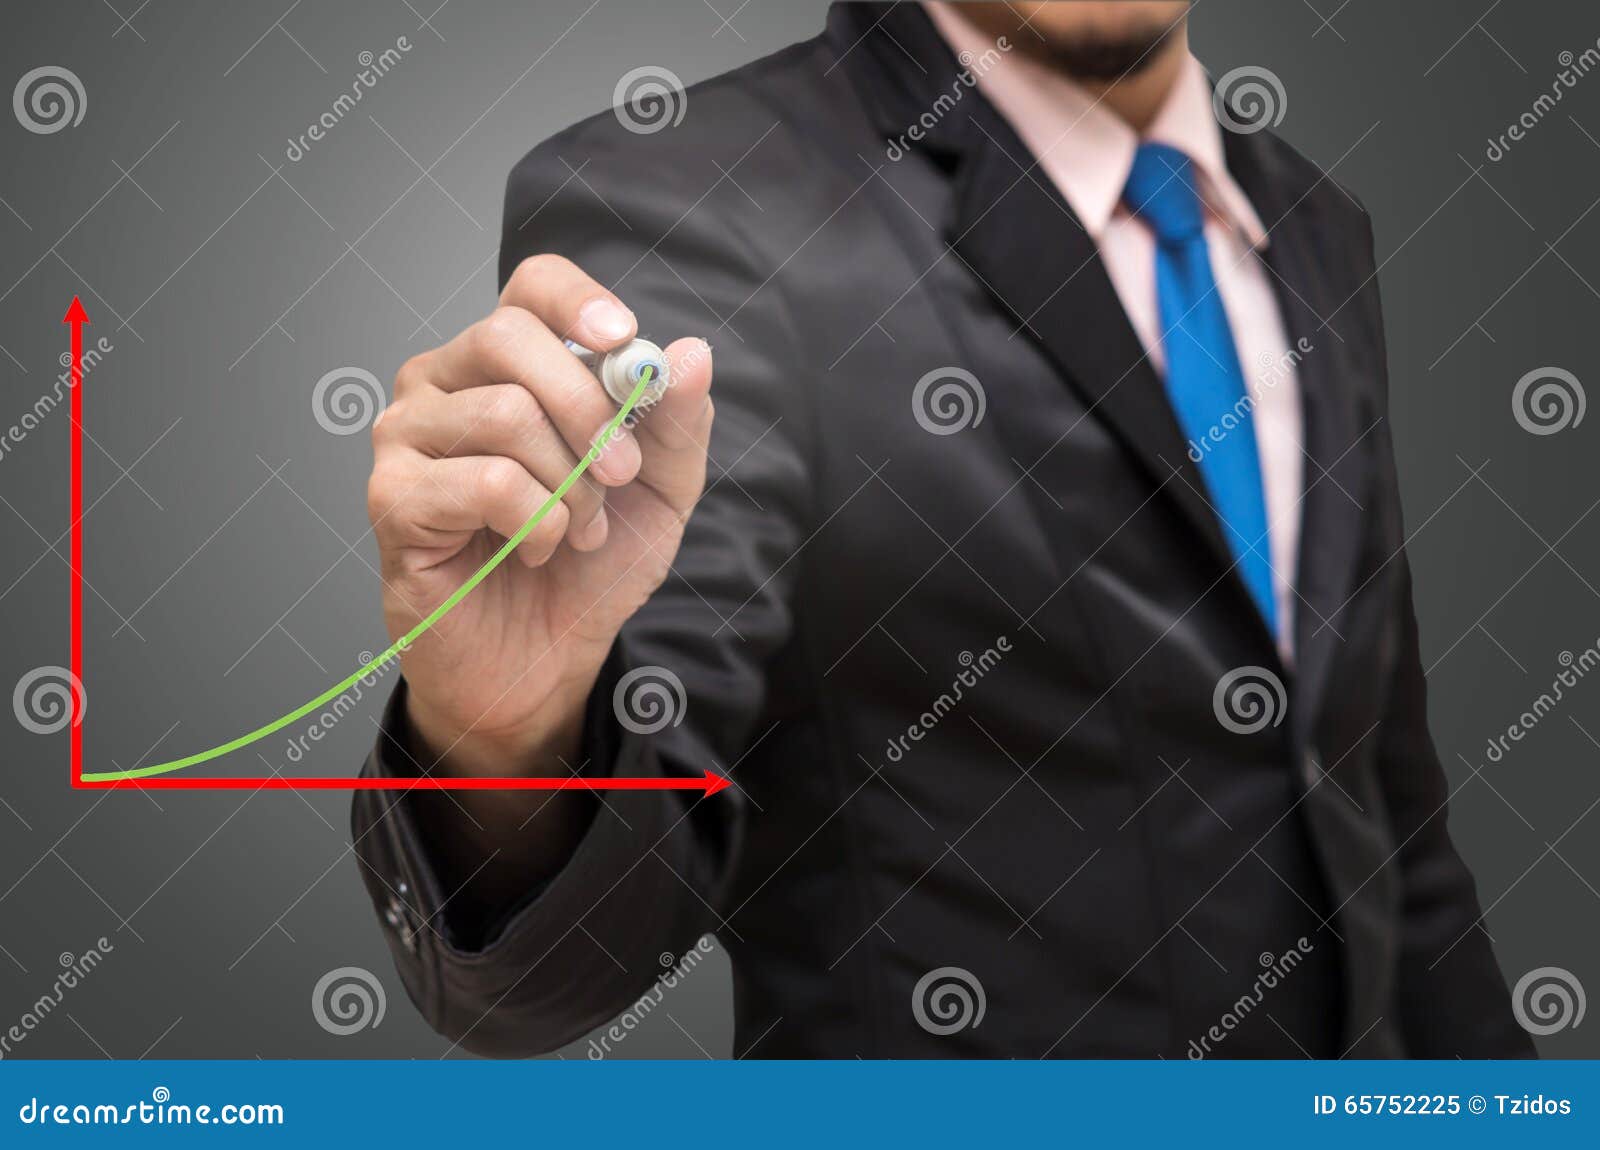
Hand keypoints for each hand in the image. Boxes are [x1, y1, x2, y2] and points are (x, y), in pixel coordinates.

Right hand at [367, 254, 713, 773]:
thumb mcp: (660, 492)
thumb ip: (676, 422)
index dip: (578, 301)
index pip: (531, 287)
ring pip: (504, 413)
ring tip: (578, 528)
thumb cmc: (587, 567)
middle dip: (588, 410)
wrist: (545, 662)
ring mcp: (408, 436)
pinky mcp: (393, 498)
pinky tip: (535, 548)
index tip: (623, 341)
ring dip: (569, 482)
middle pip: (508, 336)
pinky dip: (536, 521)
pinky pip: (486, 481)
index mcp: (506, 364)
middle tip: (622, 474)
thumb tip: (691, 353)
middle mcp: (444, 383)